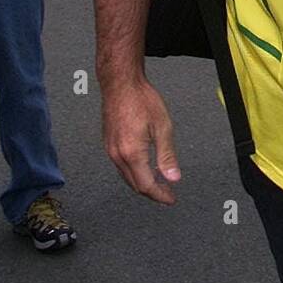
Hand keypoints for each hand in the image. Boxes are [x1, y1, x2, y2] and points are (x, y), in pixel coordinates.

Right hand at [101, 77, 181, 204]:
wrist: (121, 84)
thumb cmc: (141, 99)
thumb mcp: (162, 127)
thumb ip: (167, 156)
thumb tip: (174, 177)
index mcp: (132, 152)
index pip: (146, 185)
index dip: (160, 195)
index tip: (171, 199)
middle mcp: (117, 154)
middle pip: (135, 184)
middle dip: (152, 192)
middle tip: (167, 193)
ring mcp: (110, 150)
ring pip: (127, 177)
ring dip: (142, 183)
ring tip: (159, 183)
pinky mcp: (108, 144)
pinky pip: (121, 167)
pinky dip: (134, 173)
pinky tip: (144, 168)